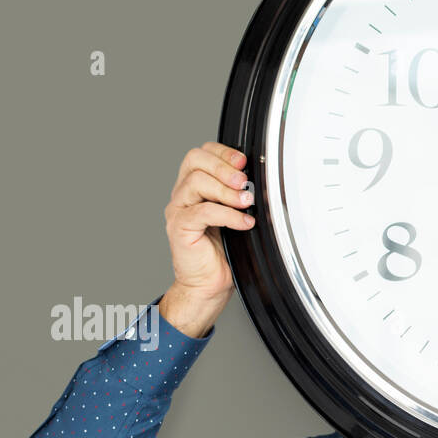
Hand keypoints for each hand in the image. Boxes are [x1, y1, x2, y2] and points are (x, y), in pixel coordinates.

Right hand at [158, 141, 254, 337]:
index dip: (222, 152)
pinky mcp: (179, 227)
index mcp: (194, 187)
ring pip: (197, 182)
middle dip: (223, 166)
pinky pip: (203, 212)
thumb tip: (259, 183)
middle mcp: (183, 195)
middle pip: (195, 161)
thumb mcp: (234, 217)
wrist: (207, 285)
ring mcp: (178, 210)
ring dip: (227, 190)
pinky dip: (228, 214)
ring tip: (246, 202)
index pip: (201, 154)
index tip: (244, 161)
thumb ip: (239, 197)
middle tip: (244, 181)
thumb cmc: (221, 254)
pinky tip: (244, 222)